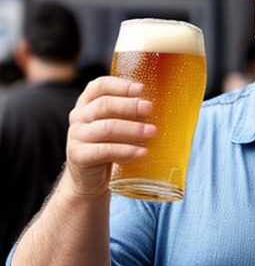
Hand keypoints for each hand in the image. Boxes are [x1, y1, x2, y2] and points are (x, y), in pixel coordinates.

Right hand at [65, 76, 156, 196]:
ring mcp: (76, 136)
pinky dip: (126, 151)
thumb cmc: (111, 147)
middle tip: (151, 109)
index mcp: (87, 103)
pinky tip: (143, 152)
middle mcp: (79, 116)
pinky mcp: (78, 156)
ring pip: (106, 128)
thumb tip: (167, 106)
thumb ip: (132, 115)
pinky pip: (104, 151)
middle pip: (105, 105)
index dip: (122, 85)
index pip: (100, 86)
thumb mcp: (118, 126)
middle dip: (130, 106)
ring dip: (132, 129)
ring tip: (153, 132)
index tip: (143, 89)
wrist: (91, 179)